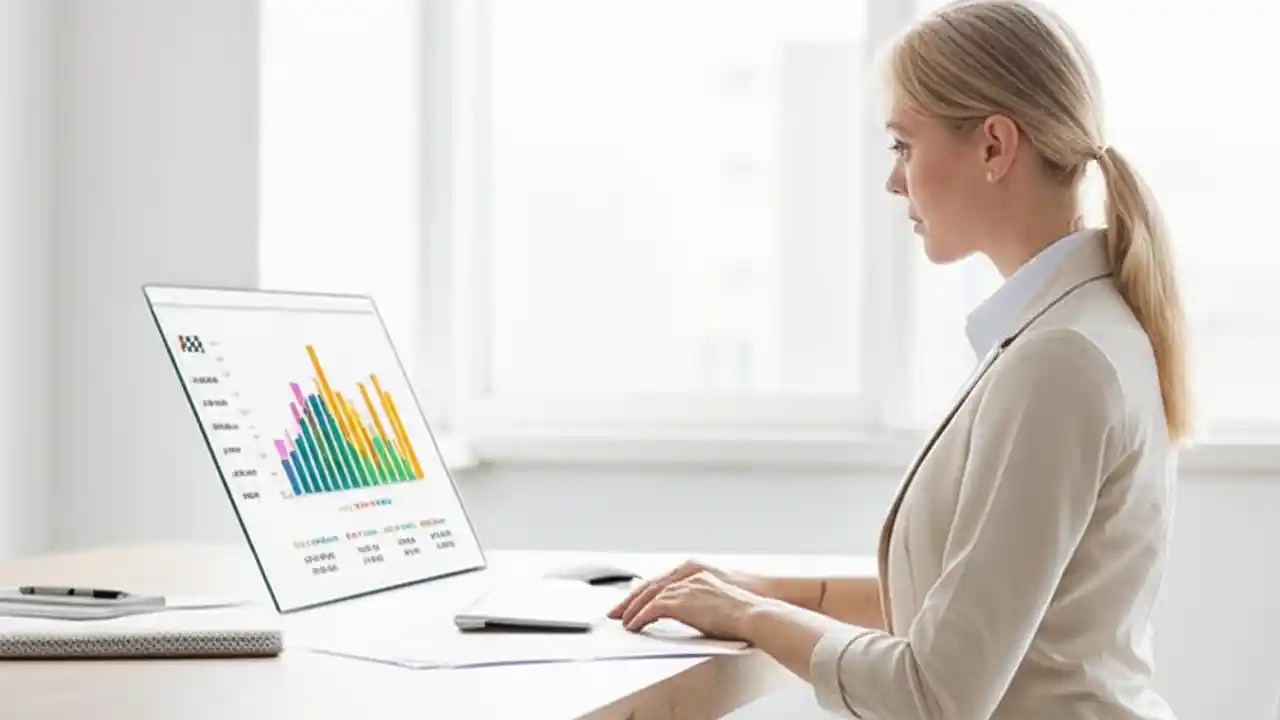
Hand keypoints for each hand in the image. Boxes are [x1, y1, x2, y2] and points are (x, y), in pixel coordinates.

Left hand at [618, 570, 769, 639]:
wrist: (755, 613)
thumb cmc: (743, 612)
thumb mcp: (716, 601)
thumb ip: (698, 602)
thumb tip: (686, 615)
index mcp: (695, 572)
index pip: (662, 581)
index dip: (644, 592)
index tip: (632, 602)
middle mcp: (687, 575)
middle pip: (650, 586)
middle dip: (631, 600)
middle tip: (616, 612)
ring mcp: (684, 586)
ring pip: (648, 596)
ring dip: (632, 610)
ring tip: (622, 622)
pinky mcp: (682, 600)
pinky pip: (652, 608)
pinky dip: (640, 617)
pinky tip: (634, 626)